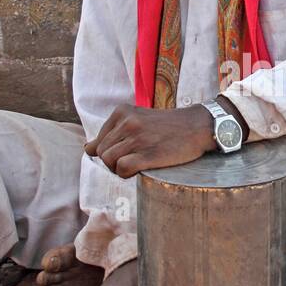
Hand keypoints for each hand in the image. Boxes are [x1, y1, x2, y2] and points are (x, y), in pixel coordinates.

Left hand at [85, 103, 213, 177]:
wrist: (198, 126)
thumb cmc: (168, 127)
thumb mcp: (138, 119)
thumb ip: (113, 132)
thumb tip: (88, 149)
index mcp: (122, 112)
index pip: (98, 142)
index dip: (110, 152)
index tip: (128, 152)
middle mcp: (127, 122)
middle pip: (101, 153)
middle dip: (113, 162)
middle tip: (135, 160)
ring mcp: (137, 138)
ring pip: (108, 162)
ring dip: (120, 169)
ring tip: (139, 163)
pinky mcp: (147, 154)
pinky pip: (122, 169)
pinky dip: (128, 174)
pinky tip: (142, 168)